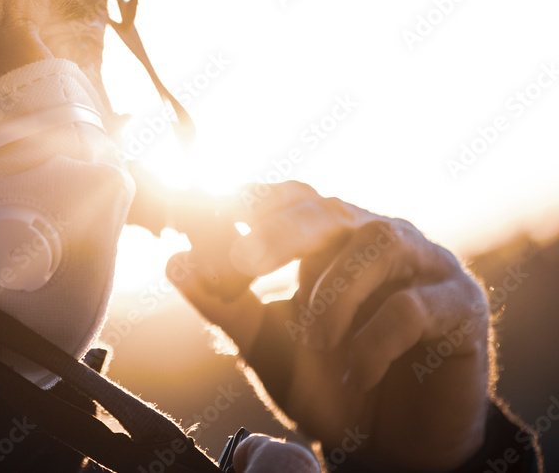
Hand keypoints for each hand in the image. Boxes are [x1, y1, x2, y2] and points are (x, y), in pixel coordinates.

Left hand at [166, 181, 489, 469]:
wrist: (394, 439)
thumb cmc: (327, 377)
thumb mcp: (266, 342)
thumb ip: (224, 304)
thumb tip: (174, 263)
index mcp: (328, 234)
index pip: (286, 197)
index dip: (244, 207)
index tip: (201, 229)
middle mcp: (376, 234)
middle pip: (329, 206)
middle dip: (280, 232)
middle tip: (240, 263)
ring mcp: (425, 263)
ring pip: (377, 244)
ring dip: (333, 296)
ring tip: (315, 344)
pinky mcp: (461, 306)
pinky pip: (413, 305)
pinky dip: (373, 341)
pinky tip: (357, 372)